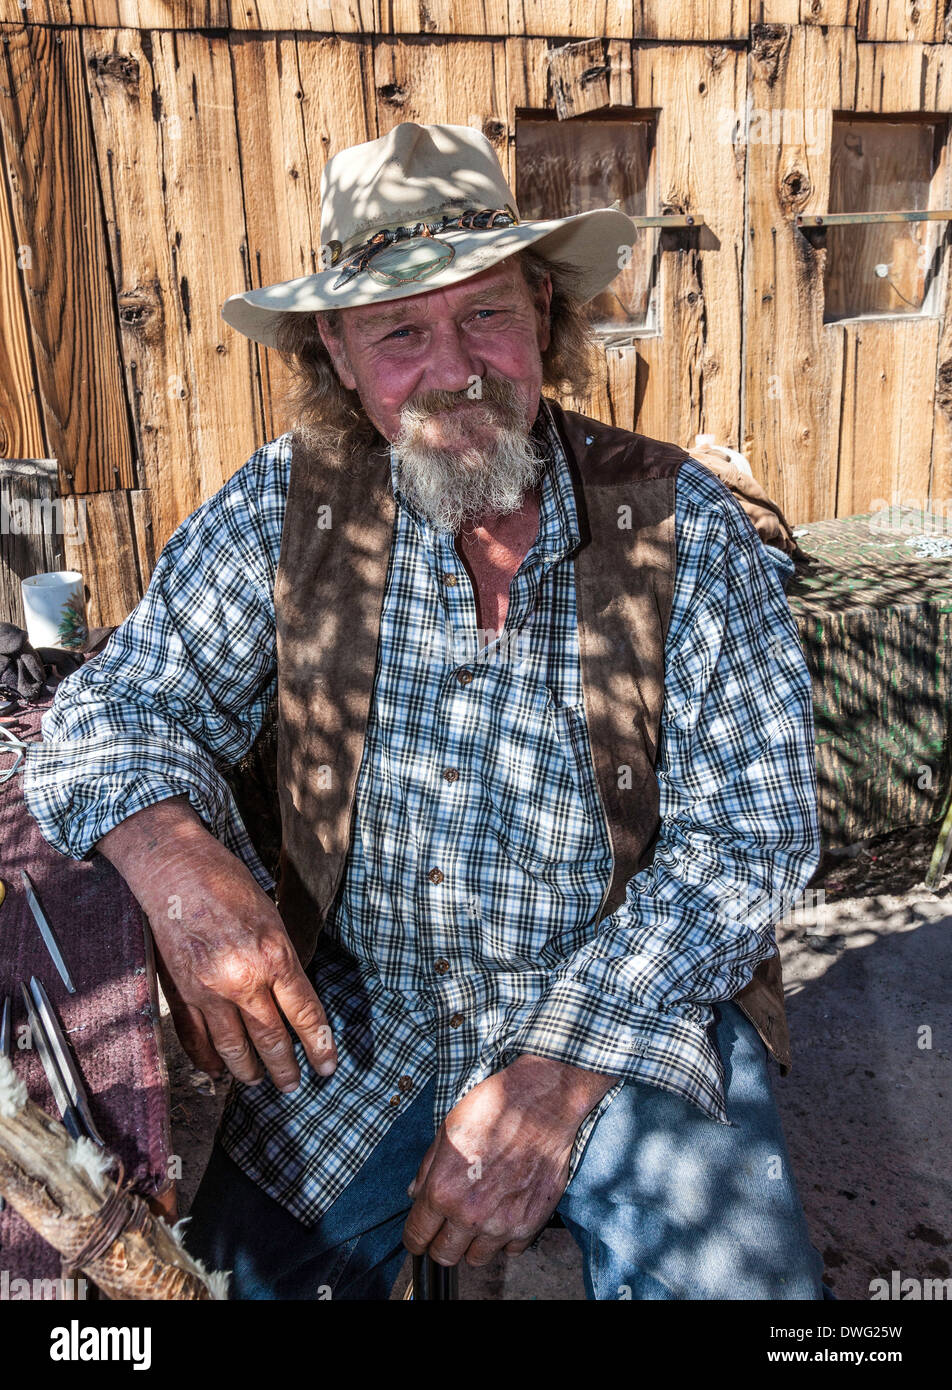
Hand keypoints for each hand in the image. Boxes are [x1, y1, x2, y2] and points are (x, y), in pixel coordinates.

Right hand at [99, 796, 336, 1091]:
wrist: (173, 871)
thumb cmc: (227, 885)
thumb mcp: (272, 918)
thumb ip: (282, 960)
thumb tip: (291, 998)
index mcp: (274, 956)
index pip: (305, 1013)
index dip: (320, 1045)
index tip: (328, 1067)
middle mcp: (243, 980)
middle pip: (271, 1038)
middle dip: (286, 1068)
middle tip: (295, 1086)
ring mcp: (208, 991)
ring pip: (234, 1048)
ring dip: (249, 1072)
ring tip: (259, 1084)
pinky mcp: (180, 994)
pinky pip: (196, 1040)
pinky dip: (208, 1060)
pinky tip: (218, 1072)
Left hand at [402, 1054, 614, 1267]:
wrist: (543, 1103)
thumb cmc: (495, 1108)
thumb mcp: (447, 1130)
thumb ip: (427, 1169)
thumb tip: (416, 1194)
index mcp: (443, 1191)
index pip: (417, 1237)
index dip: (416, 1238)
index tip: (420, 1236)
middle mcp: (470, 1215)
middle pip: (445, 1257)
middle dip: (442, 1243)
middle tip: (449, 1227)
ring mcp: (502, 1223)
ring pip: (477, 1259)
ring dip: (474, 1242)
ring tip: (481, 1216)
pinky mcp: (530, 1224)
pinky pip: (511, 1250)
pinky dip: (506, 1237)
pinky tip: (506, 1210)